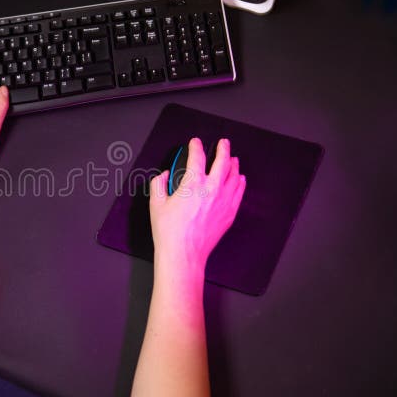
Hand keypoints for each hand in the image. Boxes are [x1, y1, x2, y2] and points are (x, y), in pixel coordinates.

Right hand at [149, 138, 245, 275]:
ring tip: (233, 158)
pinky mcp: (229, 213)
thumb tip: (163, 176)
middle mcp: (211, 189)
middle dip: (223, 149)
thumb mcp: (156, 204)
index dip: (196, 146)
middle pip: (222, 162)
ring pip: (234, 175)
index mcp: (193, 184)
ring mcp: (223, 201)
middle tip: (223, 143)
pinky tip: (240, 179)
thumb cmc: (170, 232)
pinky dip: (240, 182)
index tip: (195, 142)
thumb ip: (159, 184)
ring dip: (233, 164)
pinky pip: (239, 192)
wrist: (184, 254)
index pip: (197, 157)